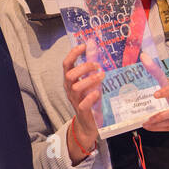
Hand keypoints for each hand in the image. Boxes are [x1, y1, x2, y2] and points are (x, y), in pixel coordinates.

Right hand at [63, 43, 102, 159]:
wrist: (89, 123)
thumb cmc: (90, 98)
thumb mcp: (90, 81)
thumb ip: (90, 65)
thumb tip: (92, 45)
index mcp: (70, 80)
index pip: (67, 64)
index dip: (73, 54)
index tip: (84, 46)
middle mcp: (70, 89)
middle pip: (70, 74)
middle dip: (84, 67)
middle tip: (97, 65)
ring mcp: (75, 100)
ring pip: (76, 87)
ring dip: (89, 80)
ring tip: (102, 76)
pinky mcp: (82, 111)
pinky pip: (83, 103)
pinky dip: (90, 97)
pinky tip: (98, 93)